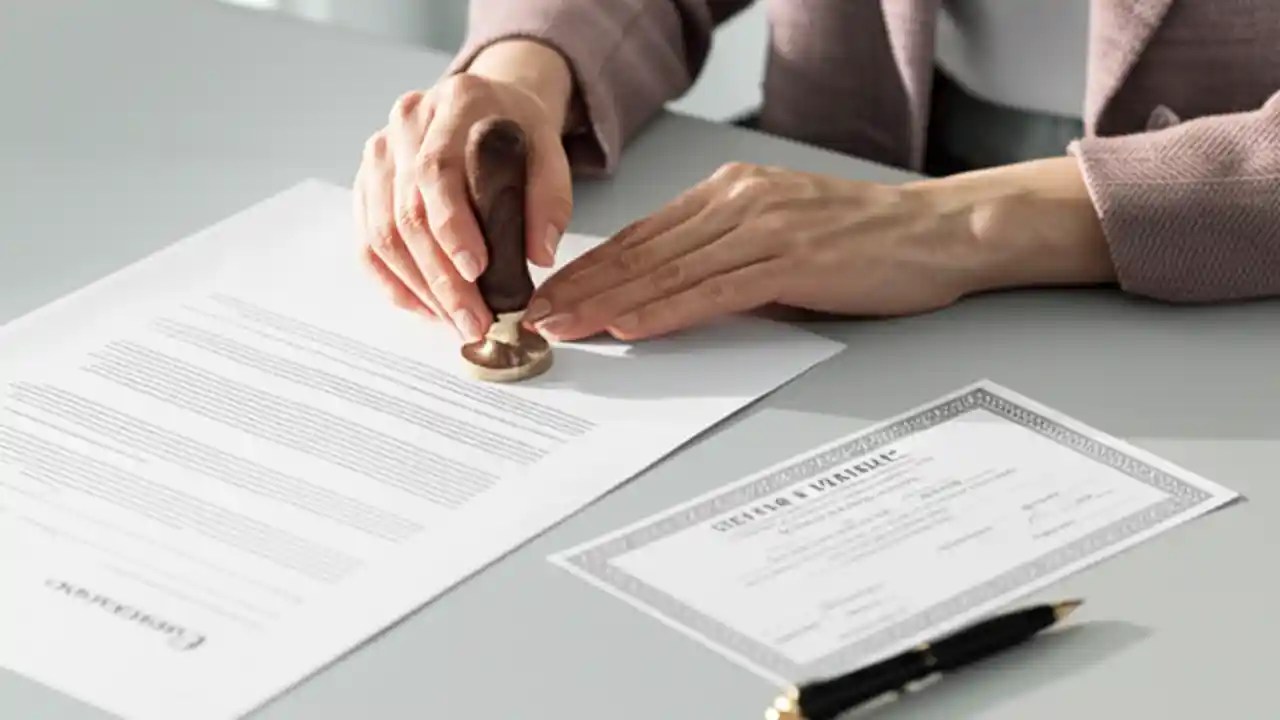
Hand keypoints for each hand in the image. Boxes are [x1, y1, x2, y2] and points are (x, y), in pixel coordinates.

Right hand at [352, 41, 574, 341]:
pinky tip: (425, 308)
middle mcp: (408, 124)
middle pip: (408, 213)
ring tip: (455, 321)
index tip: (477, 271)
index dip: (452, 227)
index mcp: (456, 104)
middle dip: (442, 278)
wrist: (488, 105)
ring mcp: (380, 152)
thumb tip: (540, 254)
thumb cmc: (517, 132)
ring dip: (419, 289)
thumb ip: (550, 198)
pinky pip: (368, 244)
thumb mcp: (550, 152)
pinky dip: (394, 283)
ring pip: (383, 234)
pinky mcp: (367, 183)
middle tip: (474, 320)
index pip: (437, 172)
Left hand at [522, 157, 1114, 341]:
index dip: (591, 267)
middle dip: (583, 287)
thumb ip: (728, 256)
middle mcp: (738, 202)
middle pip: (643, 252)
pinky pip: (714, 291)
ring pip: (668, 271)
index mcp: (731, 192)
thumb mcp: (783, 234)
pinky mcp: (792, 260)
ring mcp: (764, 228)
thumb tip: (674, 295)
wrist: (940, 230)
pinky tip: (631, 329)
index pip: (643, 236)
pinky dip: (666, 312)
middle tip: (536, 316)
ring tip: (566, 328)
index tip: (552, 293)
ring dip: (609, 304)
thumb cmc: (866, 239)